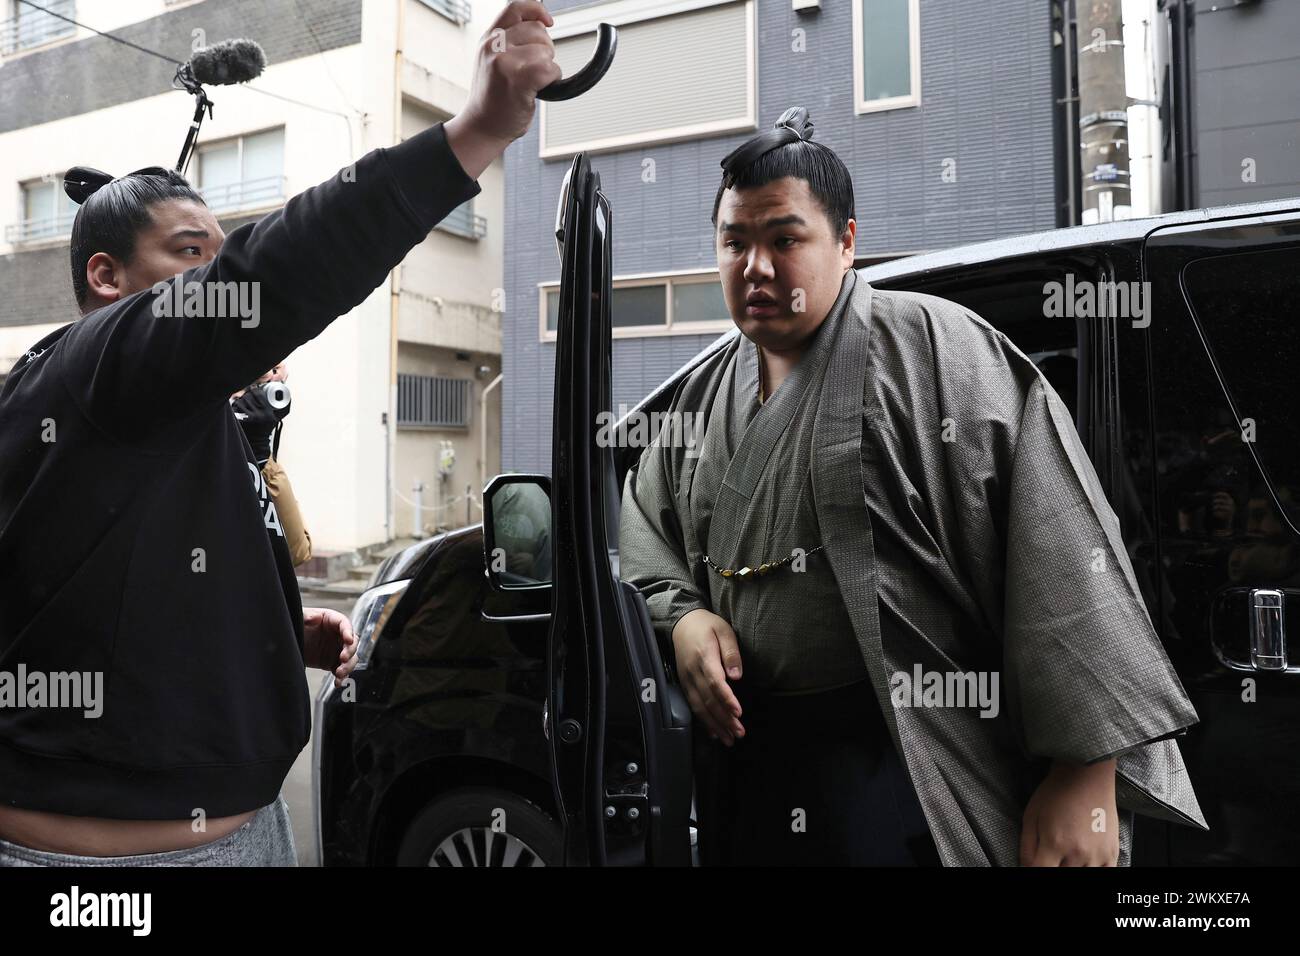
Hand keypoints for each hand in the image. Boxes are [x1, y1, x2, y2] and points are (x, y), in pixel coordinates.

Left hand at [302, 606, 357, 687]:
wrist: (287, 641)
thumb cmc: (297, 624)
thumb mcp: (300, 618)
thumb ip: (307, 616)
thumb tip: (314, 617)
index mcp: (332, 620)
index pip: (345, 624)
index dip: (349, 632)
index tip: (349, 639)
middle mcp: (338, 635)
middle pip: (352, 642)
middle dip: (350, 652)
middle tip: (343, 658)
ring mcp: (336, 649)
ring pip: (351, 658)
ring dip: (348, 666)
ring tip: (339, 673)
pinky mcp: (331, 661)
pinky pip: (341, 669)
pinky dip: (341, 677)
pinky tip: (338, 682)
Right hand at [444, 1, 562, 179]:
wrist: (482, 126)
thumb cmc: (492, 98)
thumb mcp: (491, 60)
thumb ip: (509, 40)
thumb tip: (540, 24)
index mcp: (489, 38)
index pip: (516, 8)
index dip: (537, 10)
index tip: (548, 22)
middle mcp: (494, 46)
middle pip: (538, 31)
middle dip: (545, 49)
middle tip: (534, 69)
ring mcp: (504, 62)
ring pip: (546, 51)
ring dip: (548, 67)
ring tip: (532, 81)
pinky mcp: (517, 80)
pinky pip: (550, 69)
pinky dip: (552, 80)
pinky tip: (539, 89)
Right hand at [671, 608, 744, 745]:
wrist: (682, 623)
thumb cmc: (707, 626)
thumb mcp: (723, 631)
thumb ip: (731, 652)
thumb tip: (736, 675)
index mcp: (704, 657)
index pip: (715, 682)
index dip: (726, 699)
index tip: (738, 712)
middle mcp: (693, 671)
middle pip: (708, 699)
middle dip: (724, 718)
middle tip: (739, 733)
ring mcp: (686, 679)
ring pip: (699, 706)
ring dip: (714, 724)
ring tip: (729, 739)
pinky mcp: (684, 684)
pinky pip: (693, 705)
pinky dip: (703, 721)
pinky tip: (714, 732)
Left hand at [1019, 759, 1119, 865]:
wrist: (1086, 775)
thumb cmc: (1055, 793)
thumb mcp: (1030, 816)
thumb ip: (1026, 847)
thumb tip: (1025, 867)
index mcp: (1055, 843)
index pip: (1040, 872)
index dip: (1033, 871)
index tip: (1036, 863)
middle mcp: (1078, 852)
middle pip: (1061, 875)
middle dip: (1053, 866)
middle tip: (1051, 854)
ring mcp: (1097, 855)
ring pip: (1081, 876)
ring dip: (1071, 868)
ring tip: (1066, 855)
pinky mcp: (1112, 853)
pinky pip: (1105, 875)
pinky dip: (1093, 871)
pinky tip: (1084, 864)